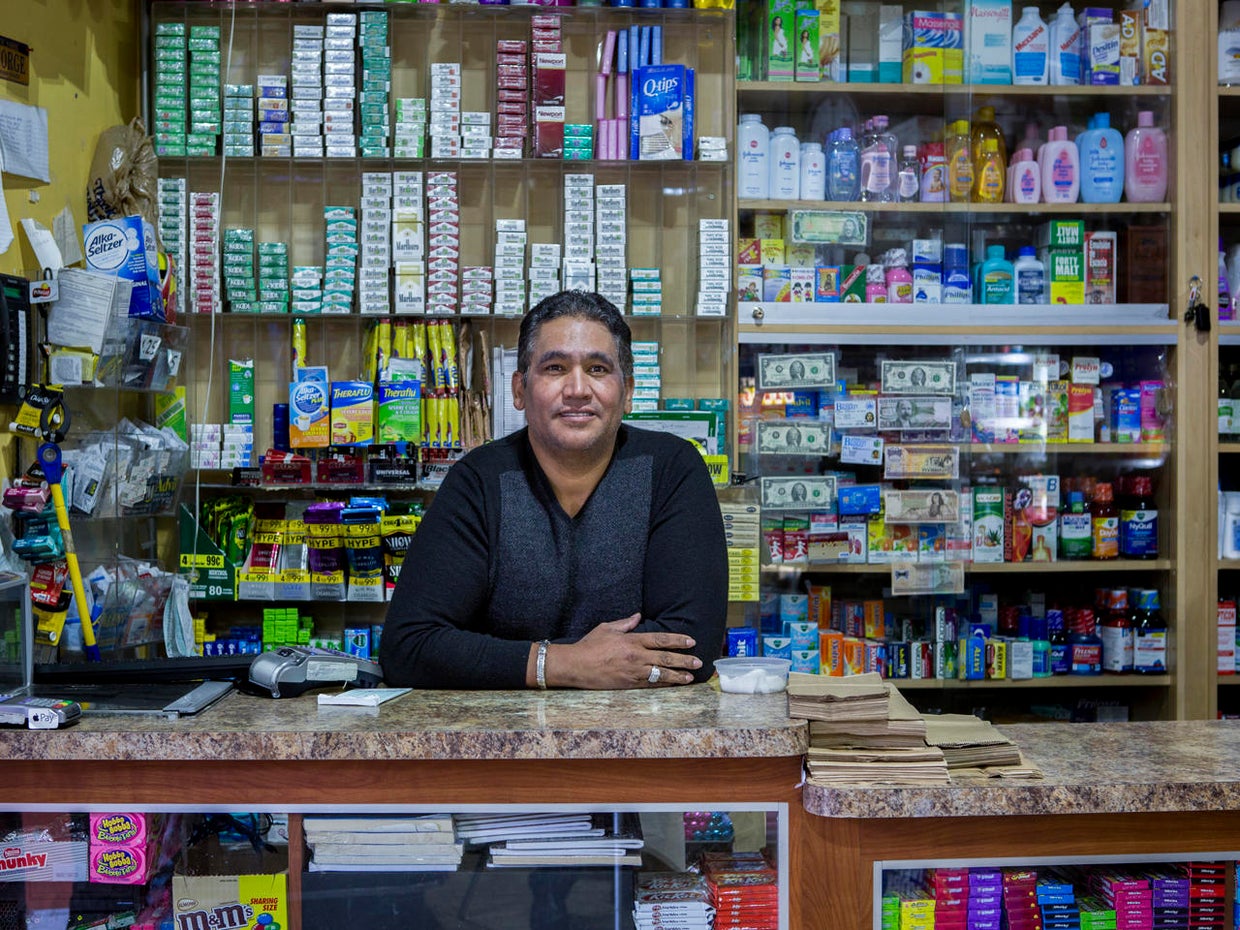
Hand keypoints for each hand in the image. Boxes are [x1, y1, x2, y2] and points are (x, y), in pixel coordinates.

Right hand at [546, 614, 701, 689]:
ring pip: (661, 674)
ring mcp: (633, 672)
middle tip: (698, 662)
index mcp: (631, 640)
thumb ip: (625, 623)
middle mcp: (635, 656)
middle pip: (665, 658)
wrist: (575, 666)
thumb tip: (638, 616)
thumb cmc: (589, 646)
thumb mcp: (606, 628)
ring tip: (690, 677)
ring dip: (677, 676)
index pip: (660, 639)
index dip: (677, 640)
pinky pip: (650, 685)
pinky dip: (663, 684)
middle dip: (684, 660)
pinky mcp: (628, 684)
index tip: (690, 641)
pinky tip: (672, 685)